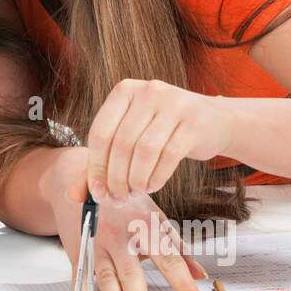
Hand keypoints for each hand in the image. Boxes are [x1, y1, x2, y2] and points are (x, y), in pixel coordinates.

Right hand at [46, 146, 206, 290]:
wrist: (86, 182)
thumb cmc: (127, 203)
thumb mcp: (157, 217)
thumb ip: (179, 248)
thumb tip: (202, 274)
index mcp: (147, 227)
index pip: (169, 260)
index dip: (183, 284)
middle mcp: (122, 236)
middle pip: (131, 269)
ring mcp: (98, 242)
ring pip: (104, 272)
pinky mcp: (79, 248)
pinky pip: (79, 272)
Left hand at [84, 78, 231, 206]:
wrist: (215, 120)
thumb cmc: (163, 131)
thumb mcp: (130, 138)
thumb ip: (101, 164)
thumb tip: (75, 196)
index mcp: (124, 91)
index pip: (100, 132)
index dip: (95, 167)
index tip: (96, 193)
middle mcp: (147, 91)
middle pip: (121, 144)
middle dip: (116, 178)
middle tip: (117, 199)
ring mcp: (173, 103)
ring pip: (144, 151)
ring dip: (135, 179)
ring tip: (135, 191)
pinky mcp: (193, 122)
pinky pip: (168, 156)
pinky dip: (156, 177)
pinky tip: (152, 185)